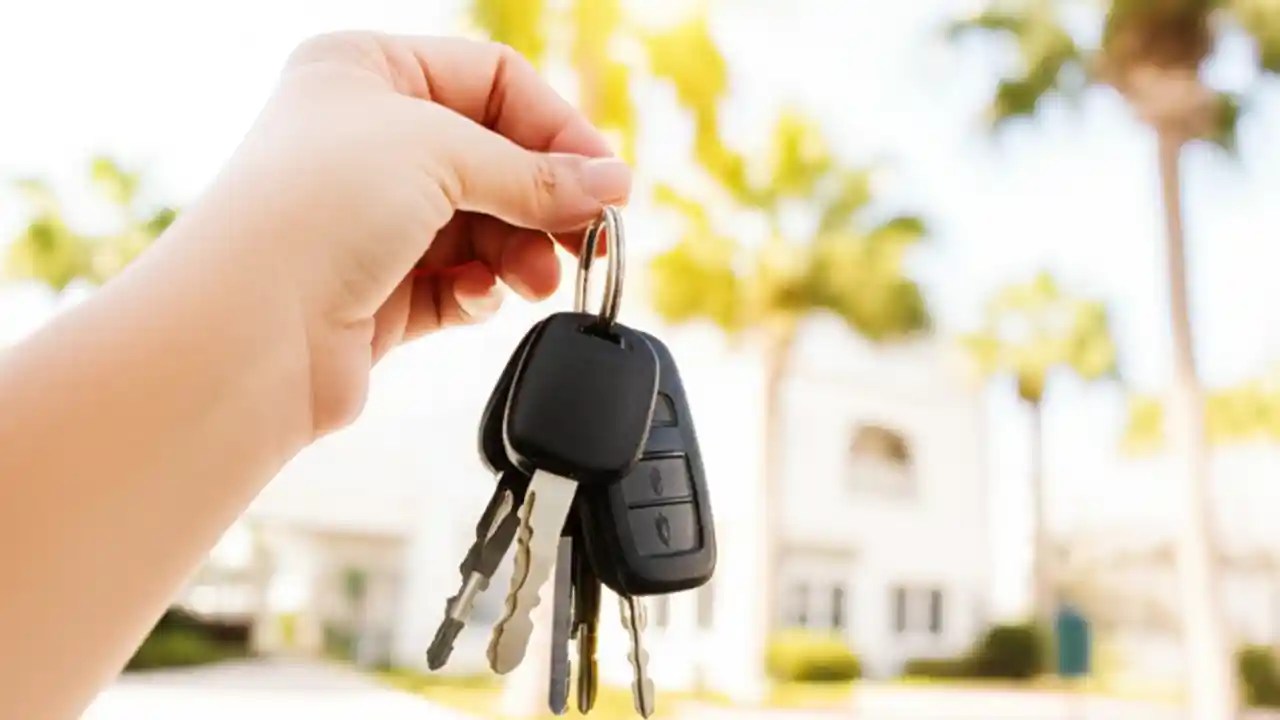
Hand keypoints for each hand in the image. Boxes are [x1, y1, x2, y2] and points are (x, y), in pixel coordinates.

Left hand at [193, 32, 630, 433]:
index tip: (607, 180)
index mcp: (366, 71)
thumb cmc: (317, 209)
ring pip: (482, 225)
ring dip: (521, 250)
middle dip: (545, 200)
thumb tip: (613, 184)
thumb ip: (538, 174)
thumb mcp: (444, 155)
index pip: (492, 80)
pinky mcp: (377, 288)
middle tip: (591, 240)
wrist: (245, 332)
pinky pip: (457, 280)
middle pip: (494, 158)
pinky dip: (479, 288)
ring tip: (539, 279)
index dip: (557, 127)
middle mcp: (364, 139)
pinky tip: (479, 297)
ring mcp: (369, 217)